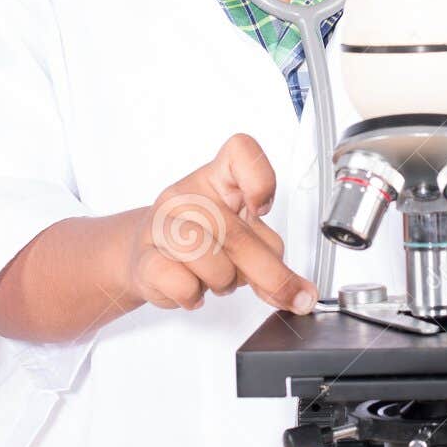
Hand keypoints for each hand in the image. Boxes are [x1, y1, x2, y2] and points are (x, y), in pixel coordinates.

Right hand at [125, 133, 318, 315]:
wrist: (147, 255)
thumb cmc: (200, 239)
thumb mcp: (243, 238)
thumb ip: (272, 259)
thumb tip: (300, 295)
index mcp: (218, 179)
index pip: (240, 151)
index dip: (260, 179)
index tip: (262, 208)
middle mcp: (188, 196)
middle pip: (238, 233)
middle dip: (269, 274)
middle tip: (287, 294)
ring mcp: (162, 226)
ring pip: (209, 260)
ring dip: (225, 282)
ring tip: (218, 279)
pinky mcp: (145, 261)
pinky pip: (182, 284)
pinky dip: (195, 295)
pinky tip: (192, 289)